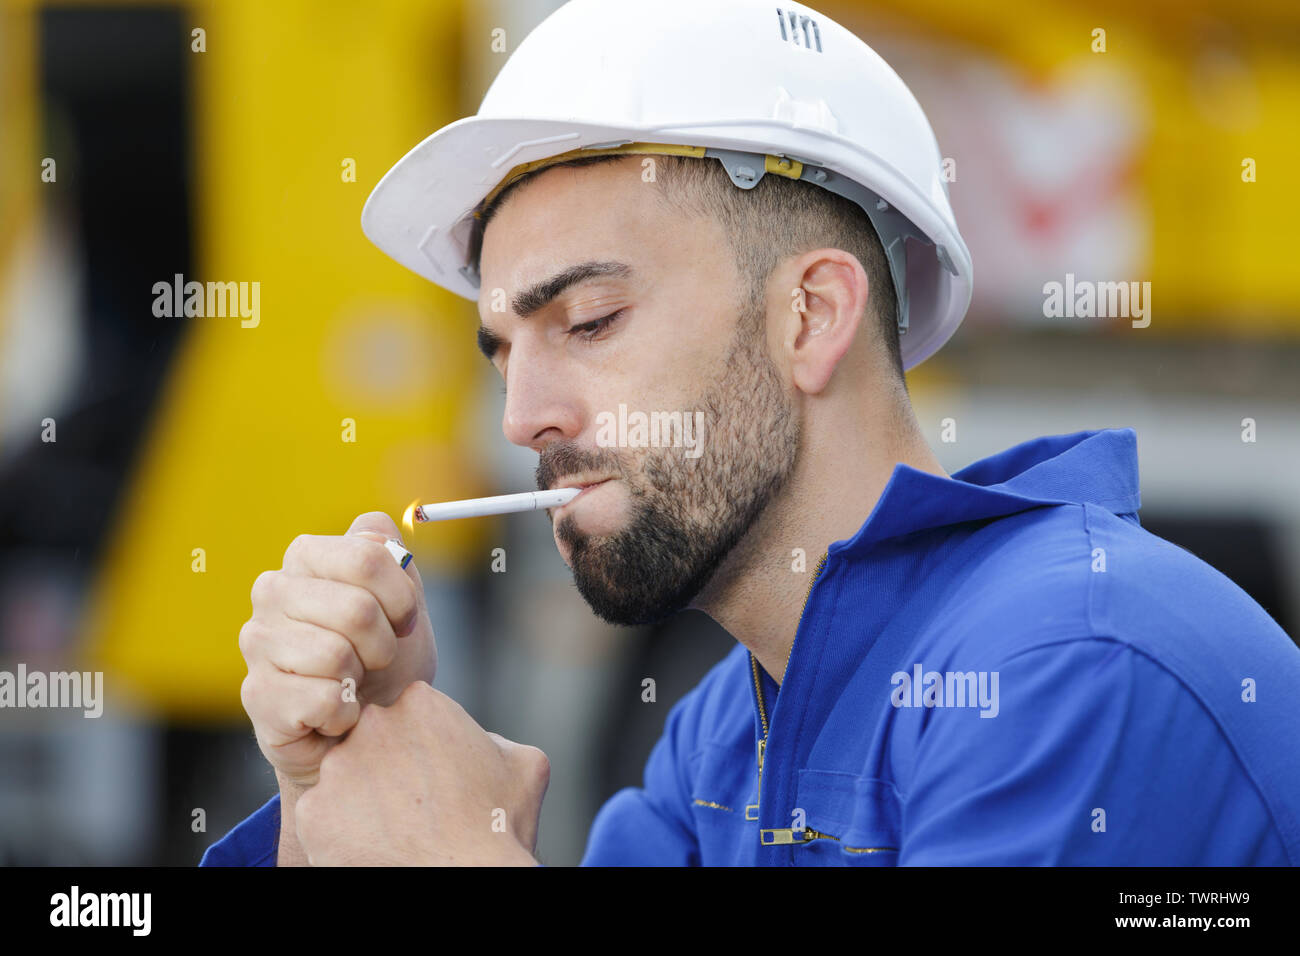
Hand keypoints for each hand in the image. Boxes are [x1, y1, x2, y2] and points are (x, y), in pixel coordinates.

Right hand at [239, 512, 436, 789]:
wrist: (363, 729)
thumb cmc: (382, 660)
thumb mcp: (403, 602)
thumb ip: (393, 557)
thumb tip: (376, 531)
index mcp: (308, 556)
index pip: (367, 557)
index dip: (402, 598)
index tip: (405, 622)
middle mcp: (272, 591)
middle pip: (356, 609)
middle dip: (384, 644)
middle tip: (378, 660)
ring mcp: (258, 641)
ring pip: (336, 654)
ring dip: (361, 679)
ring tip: (352, 683)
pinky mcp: (256, 693)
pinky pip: (324, 700)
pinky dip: (345, 714)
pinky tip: (336, 712)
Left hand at [295, 681, 548, 865]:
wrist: (466, 879)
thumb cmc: (500, 827)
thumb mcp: (522, 764)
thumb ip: (494, 738)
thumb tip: (484, 743)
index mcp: (420, 702)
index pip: (408, 713)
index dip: (420, 745)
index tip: (434, 774)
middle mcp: (372, 723)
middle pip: (371, 739)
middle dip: (386, 765)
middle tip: (413, 803)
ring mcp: (337, 768)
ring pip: (344, 777)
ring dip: (361, 799)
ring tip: (394, 829)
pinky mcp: (312, 812)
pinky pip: (322, 817)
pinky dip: (341, 833)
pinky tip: (373, 847)